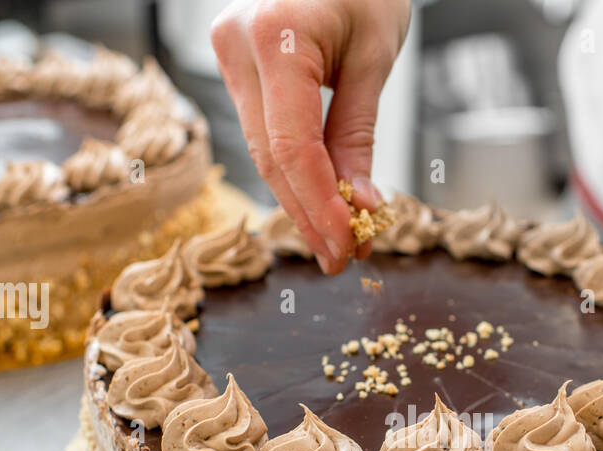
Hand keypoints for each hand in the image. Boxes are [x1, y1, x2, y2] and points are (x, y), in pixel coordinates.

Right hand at [211, 0, 411, 272]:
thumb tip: (361, 207)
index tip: (347, 249)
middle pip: (272, 158)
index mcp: (275, 39)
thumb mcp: (374, 57)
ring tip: (338, 240)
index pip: (293, 149)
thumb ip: (357, 134)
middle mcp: (237, 48)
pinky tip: (319, 201)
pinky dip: (293, 169)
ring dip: (301, 200)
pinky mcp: (234, 63)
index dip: (319, 207)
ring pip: (264, 151)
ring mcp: (228, 55)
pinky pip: (264, 131)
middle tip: (344, 259)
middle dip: (310, 216)